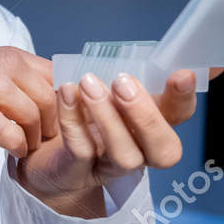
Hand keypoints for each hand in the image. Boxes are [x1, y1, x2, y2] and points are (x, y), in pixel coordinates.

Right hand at [0, 46, 59, 223]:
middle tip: (49, 126)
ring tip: (32, 141)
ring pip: (1, 89)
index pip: (4, 53)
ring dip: (30, 117)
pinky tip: (16, 153)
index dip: (41, 74)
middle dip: (42, 95)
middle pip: (7, 66)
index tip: (58, 100)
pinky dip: (14, 137)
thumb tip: (39, 83)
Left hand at [14, 66, 223, 215]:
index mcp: (150, 126)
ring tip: (88, 84)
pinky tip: (66, 93)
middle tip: (122, 82)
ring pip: (124, 154)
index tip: (181, 73)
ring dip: (108, 117)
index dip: (184, 98)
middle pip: (164, 149)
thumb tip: (141, 50)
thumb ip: (123, 76)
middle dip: (147, 114)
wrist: (40, 153)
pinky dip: (73, 119)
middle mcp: (138, 151)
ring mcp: (109, 166)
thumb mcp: (105, 92)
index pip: (180, 117)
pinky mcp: (77, 172)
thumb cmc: (80, 117)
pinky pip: (81, 149)